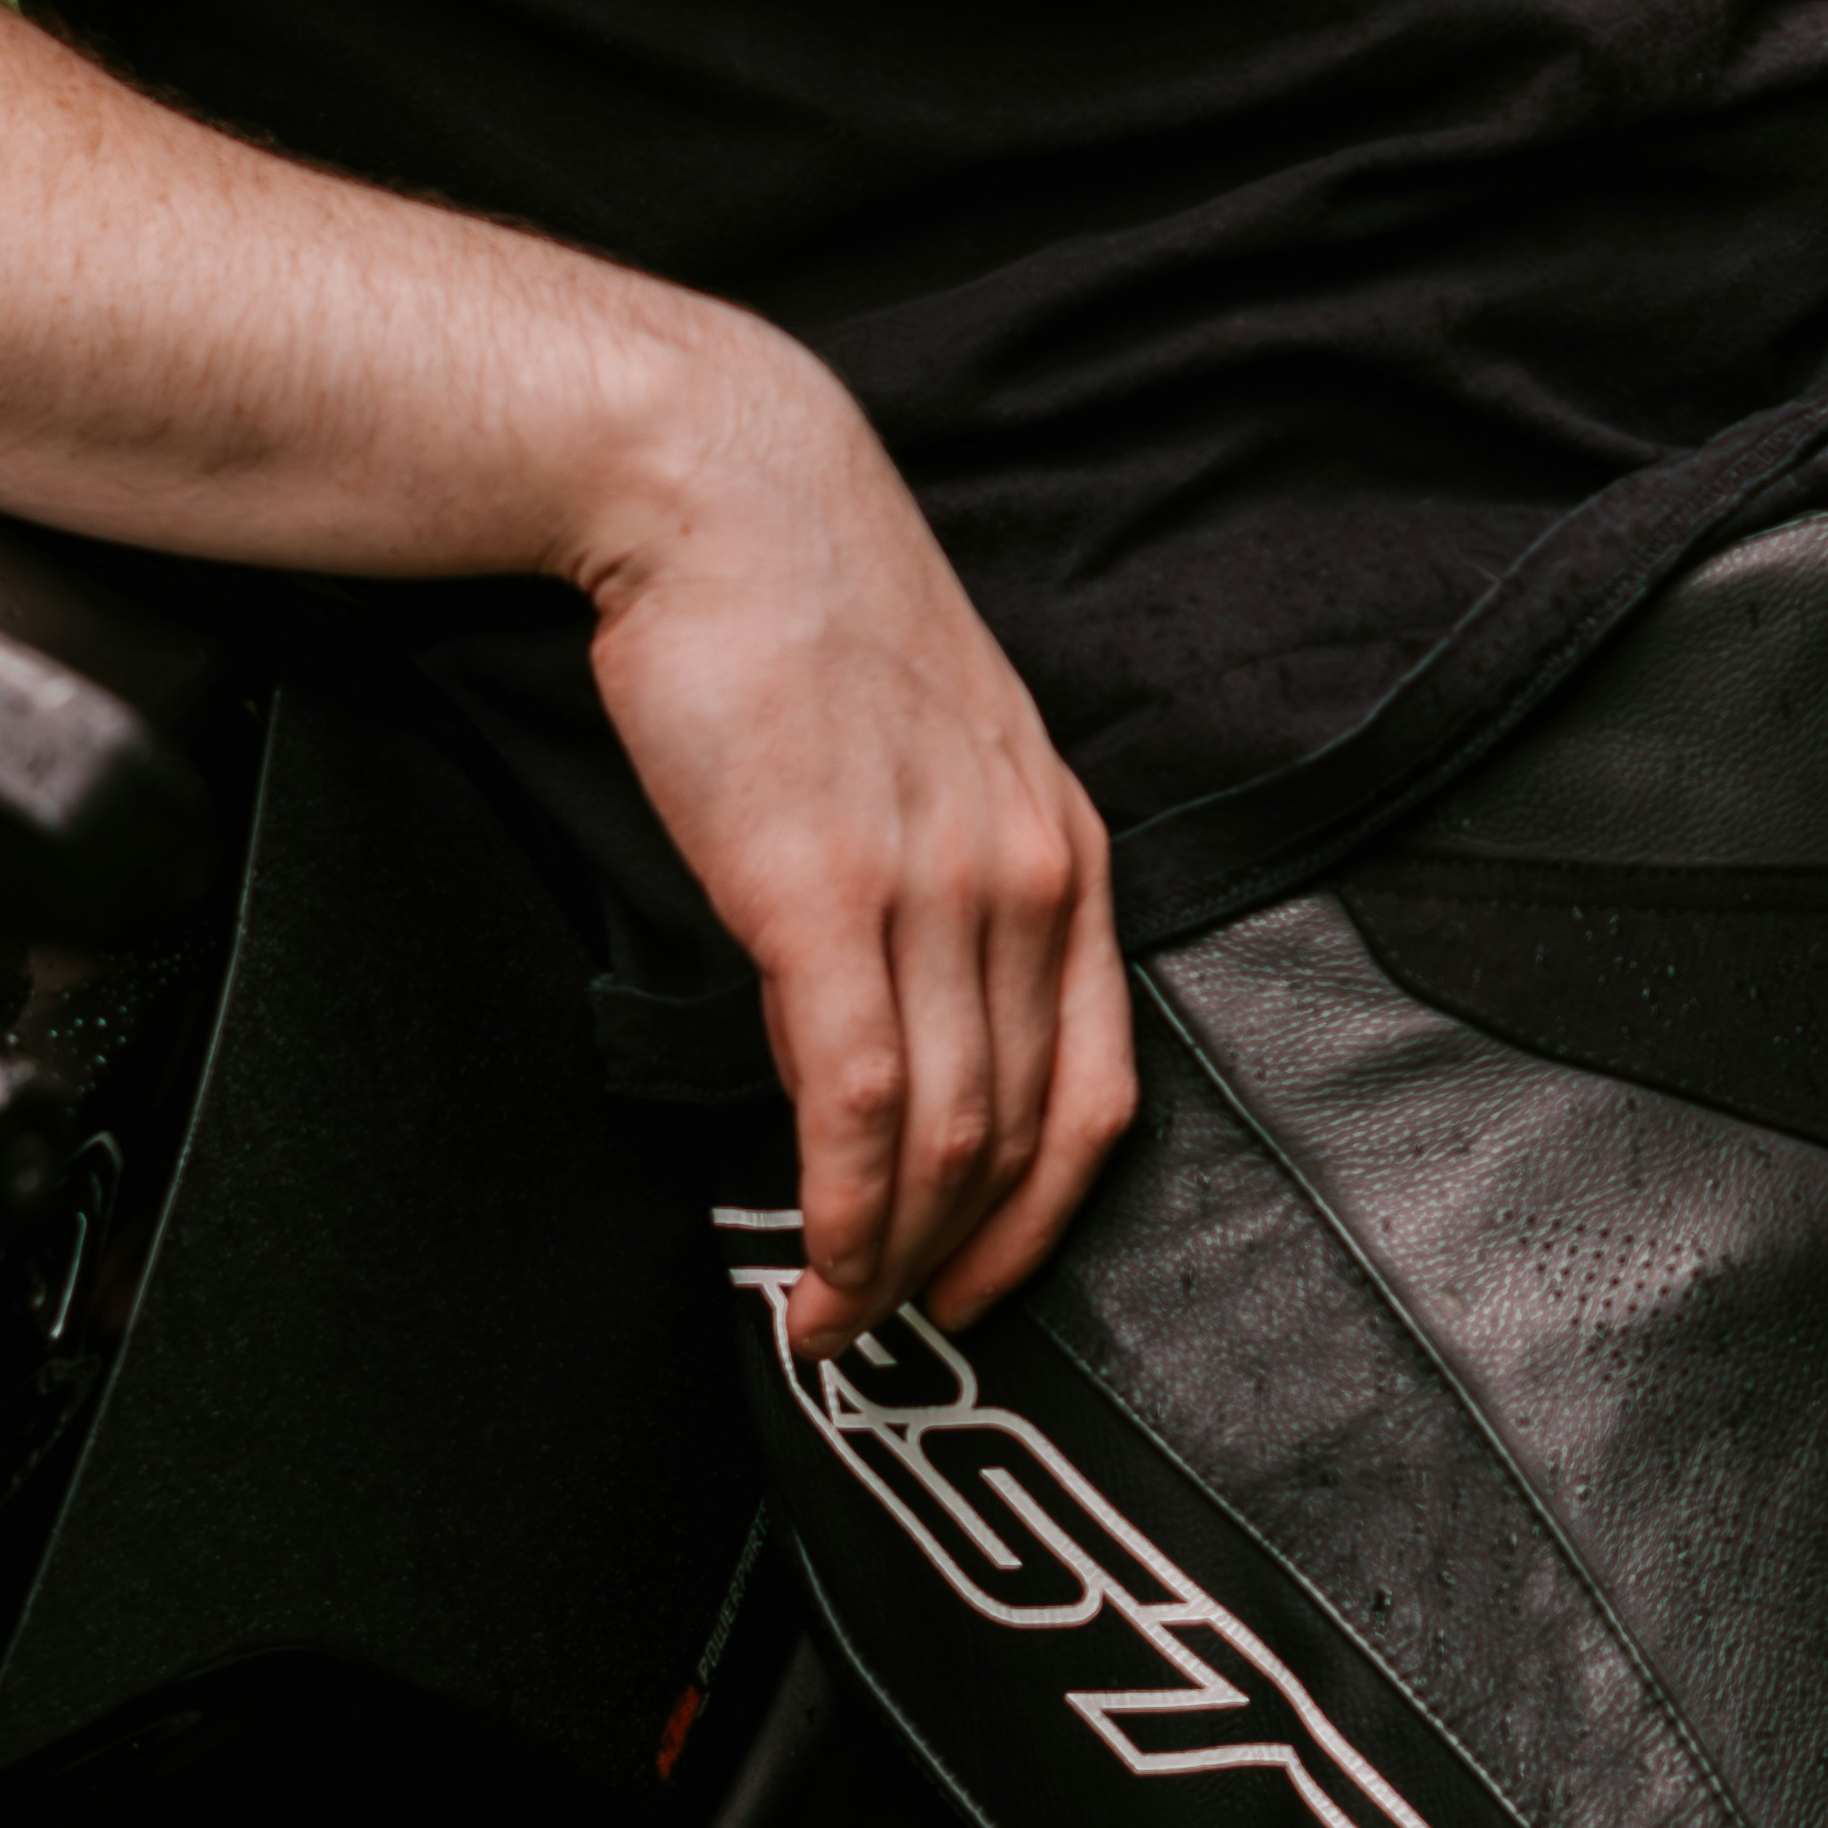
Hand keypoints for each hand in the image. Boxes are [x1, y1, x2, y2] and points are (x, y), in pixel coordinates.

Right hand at [577, 338, 1128, 1356]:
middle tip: (890, 1331)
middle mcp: (1029, 878)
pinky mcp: (824, 889)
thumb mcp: (935, 761)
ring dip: (890, 1256)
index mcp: (1065, 853)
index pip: (1100, 1084)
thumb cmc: (808, 624)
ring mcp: (937, 885)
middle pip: (1022, 1131)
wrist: (727, 496)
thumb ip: (947, 882)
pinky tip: (811, 1258)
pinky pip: (860, 1097)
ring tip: (834, 1322)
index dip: (1044, 1214)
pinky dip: (843, 1205)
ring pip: (947, 1134)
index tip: (982, 1286)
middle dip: (960, 1260)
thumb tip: (905, 1012)